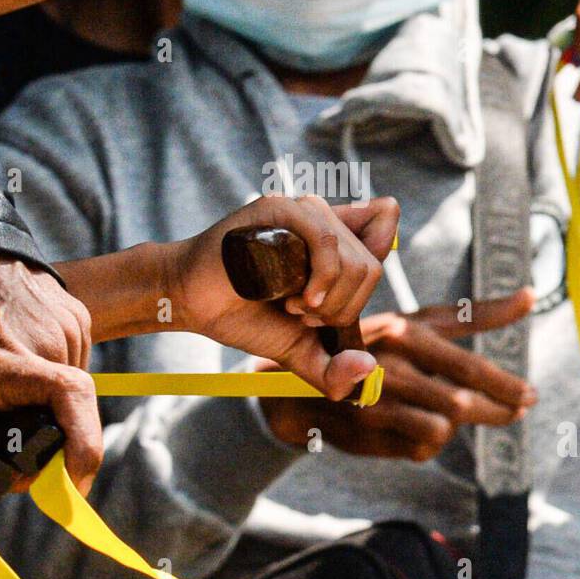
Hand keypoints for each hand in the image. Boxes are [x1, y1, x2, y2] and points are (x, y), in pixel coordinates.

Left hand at [0, 246, 101, 541]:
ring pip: (67, 396)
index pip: (67, 401)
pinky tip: (10, 367)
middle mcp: (43, 341)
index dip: (82, 450)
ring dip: (37, 412)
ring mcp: (64, 323)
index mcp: (0, 360)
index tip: (72, 487)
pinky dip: (45, 383)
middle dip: (32, 446)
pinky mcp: (75, 313)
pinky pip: (71, 367)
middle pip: (64, 419)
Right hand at [166, 194, 399, 400]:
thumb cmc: (246, 317)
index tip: (332, 303)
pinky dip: (319, 280)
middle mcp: (323, 220)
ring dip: (326, 301)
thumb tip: (367, 369)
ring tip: (290, 306)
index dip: (371, 268)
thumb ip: (333, 370)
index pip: (384, 226)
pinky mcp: (280, 208)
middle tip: (302, 314)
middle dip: (342, 309)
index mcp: (336, 242)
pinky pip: (325, 240)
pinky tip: (291, 297)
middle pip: (372, 266)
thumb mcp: (300, 351)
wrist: (195, 304)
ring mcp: (303, 212)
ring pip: (354, 260)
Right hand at [260, 290, 536, 460]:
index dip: (503, 383)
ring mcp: (377, 400)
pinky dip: (430, 440)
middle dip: (500, 408)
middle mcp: (390, 363)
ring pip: (445, 426)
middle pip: (461, 400)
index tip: (533, 395)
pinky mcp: (369, 430)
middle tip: (522, 407)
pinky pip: (424, 446)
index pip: (466, 364)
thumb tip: (531, 296)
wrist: (306, 380)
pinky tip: (415, 424)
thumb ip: (471, 315)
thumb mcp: (417, 322)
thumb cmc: (379, 346)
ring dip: (457, 424)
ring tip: (456, 412)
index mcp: (405, 330)